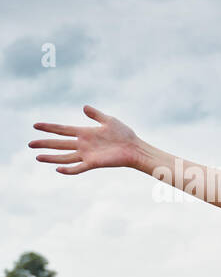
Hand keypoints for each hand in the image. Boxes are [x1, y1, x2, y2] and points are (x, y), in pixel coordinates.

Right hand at [29, 105, 144, 173]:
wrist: (135, 148)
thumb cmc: (124, 134)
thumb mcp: (109, 120)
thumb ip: (95, 114)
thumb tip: (83, 107)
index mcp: (84, 133)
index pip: (62, 130)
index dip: (49, 127)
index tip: (35, 125)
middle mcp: (83, 144)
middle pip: (59, 144)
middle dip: (45, 143)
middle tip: (30, 144)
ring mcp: (87, 154)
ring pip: (65, 157)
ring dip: (51, 157)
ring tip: (38, 157)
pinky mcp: (94, 163)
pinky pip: (78, 167)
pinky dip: (69, 169)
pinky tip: (58, 169)